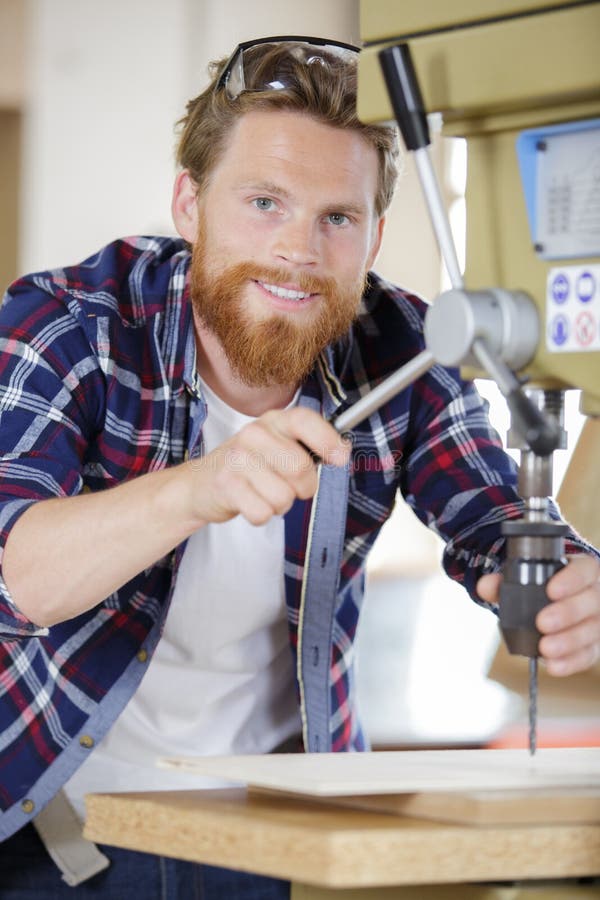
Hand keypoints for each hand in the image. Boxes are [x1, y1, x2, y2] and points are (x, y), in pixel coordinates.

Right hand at [187, 406, 349, 526]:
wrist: (199, 484)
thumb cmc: (248, 467)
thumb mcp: (275, 446)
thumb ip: (306, 447)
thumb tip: (343, 452)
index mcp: (272, 421)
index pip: (304, 421)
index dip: (327, 439)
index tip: (340, 458)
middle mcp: (254, 434)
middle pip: (300, 468)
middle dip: (304, 488)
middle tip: (292, 488)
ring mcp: (237, 459)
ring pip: (283, 496)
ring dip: (280, 504)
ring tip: (263, 493)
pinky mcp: (226, 485)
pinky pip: (262, 512)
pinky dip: (261, 515)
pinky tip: (249, 503)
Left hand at [477, 554, 599, 675]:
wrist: (553, 603)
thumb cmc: (541, 586)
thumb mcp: (523, 578)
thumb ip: (503, 581)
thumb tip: (484, 587)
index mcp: (582, 570)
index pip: (584, 570)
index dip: (572, 580)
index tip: (551, 590)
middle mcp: (595, 594)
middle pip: (592, 602)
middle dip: (568, 613)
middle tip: (542, 623)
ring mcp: (597, 621)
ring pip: (592, 630)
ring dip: (569, 641)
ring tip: (545, 648)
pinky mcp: (593, 645)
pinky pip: (588, 655)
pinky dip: (571, 662)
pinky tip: (553, 666)